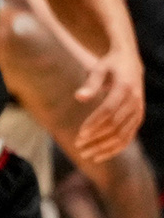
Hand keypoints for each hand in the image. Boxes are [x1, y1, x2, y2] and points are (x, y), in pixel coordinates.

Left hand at [74, 45, 144, 161]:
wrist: (131, 62)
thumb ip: (90, 84)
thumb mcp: (99, 69)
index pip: (108, 110)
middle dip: (96, 138)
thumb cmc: (110, 65)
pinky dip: (115, 148)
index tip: (80, 134)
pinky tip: (100, 155)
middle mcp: (134, 102)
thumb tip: (78, 97)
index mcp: (125, 89)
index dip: (95, 123)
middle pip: (115, 126)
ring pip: (123, 135)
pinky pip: (128, 136)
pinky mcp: (138, 117)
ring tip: (86, 154)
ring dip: (104, 147)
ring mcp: (138, 111)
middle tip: (78, 146)